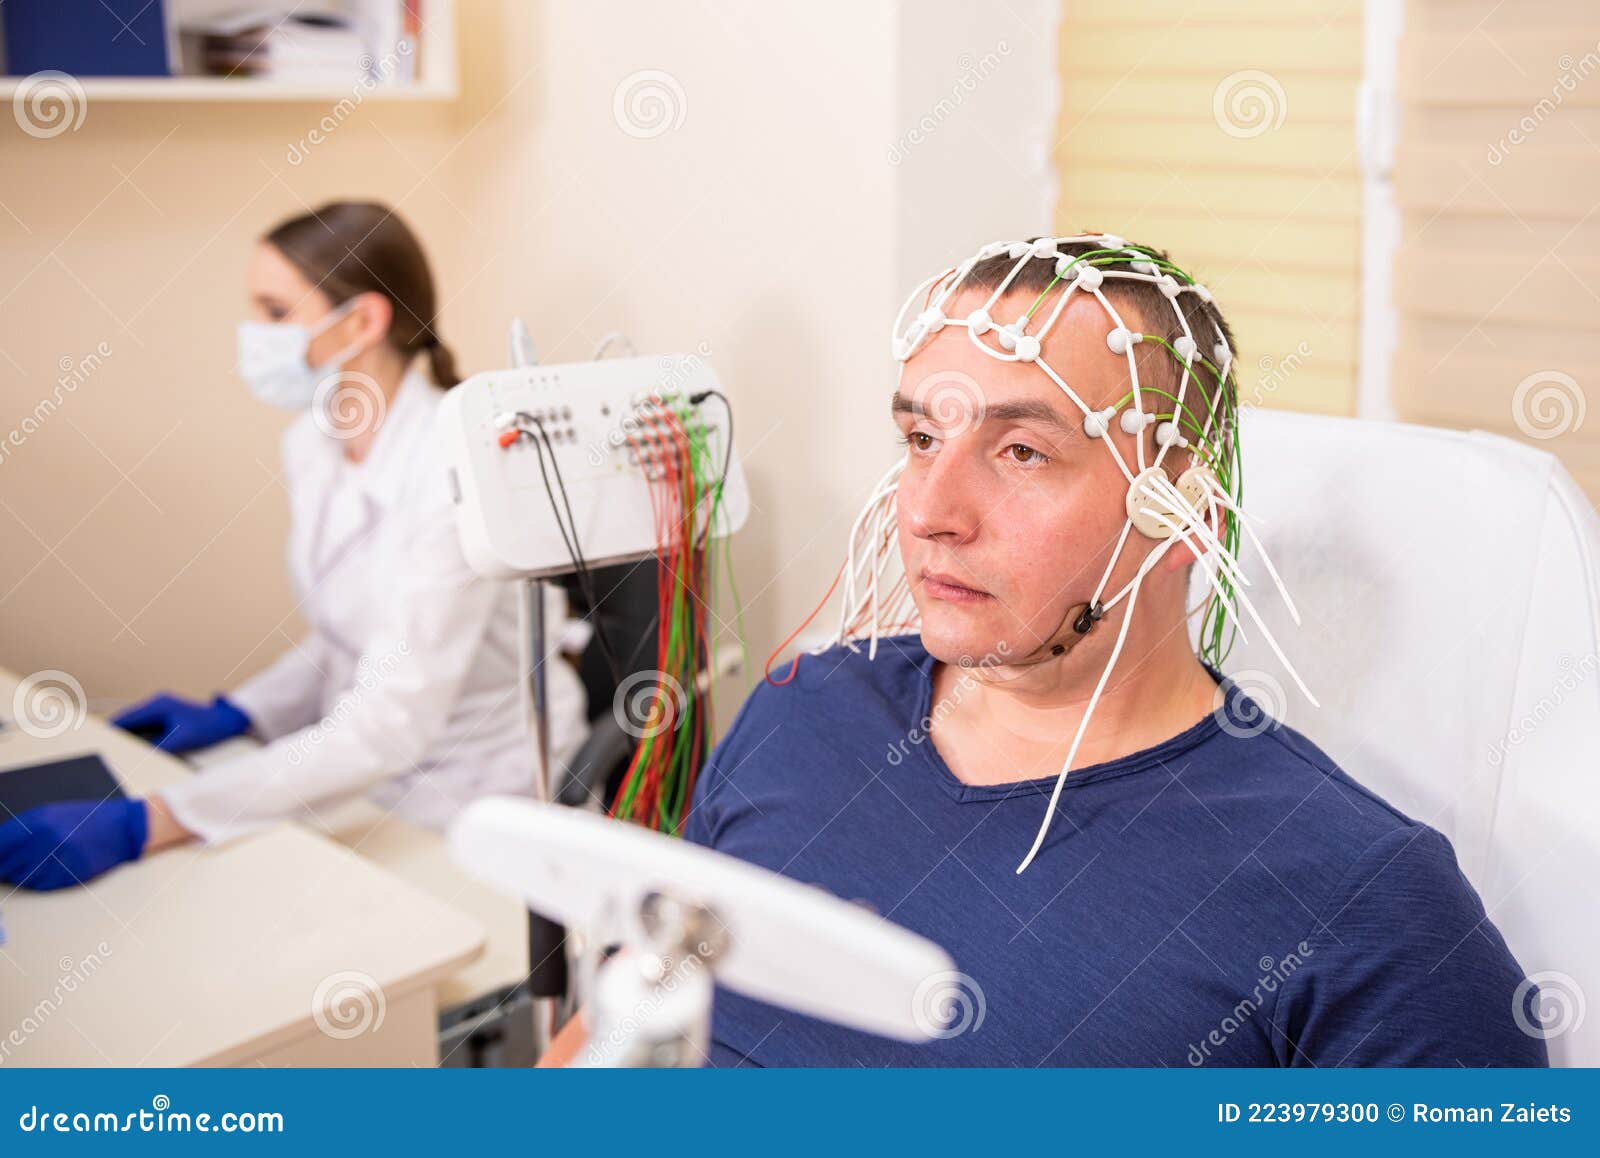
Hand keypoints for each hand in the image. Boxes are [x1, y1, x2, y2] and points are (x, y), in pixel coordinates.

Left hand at [0, 798, 148, 889]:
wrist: (122, 828)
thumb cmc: (86, 819)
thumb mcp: (51, 814)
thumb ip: (22, 830)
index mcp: (38, 821)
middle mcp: (46, 840)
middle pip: (6, 865)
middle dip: (8, 866)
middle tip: (17, 863)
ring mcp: (58, 858)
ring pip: (22, 878)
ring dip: (25, 874)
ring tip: (39, 863)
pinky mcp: (69, 875)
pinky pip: (41, 885)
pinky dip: (41, 881)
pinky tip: (52, 868)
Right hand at [111, 693, 250, 752]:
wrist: (228, 721)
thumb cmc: (208, 728)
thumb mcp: (182, 740)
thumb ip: (157, 749)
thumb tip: (137, 759)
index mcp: (157, 705)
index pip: (125, 719)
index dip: (110, 732)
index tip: (98, 745)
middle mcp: (156, 705)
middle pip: (127, 723)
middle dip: (116, 738)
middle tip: (103, 754)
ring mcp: (160, 711)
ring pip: (135, 728)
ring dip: (127, 740)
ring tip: (115, 756)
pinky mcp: (165, 719)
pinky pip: (146, 731)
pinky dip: (139, 741)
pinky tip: (134, 754)